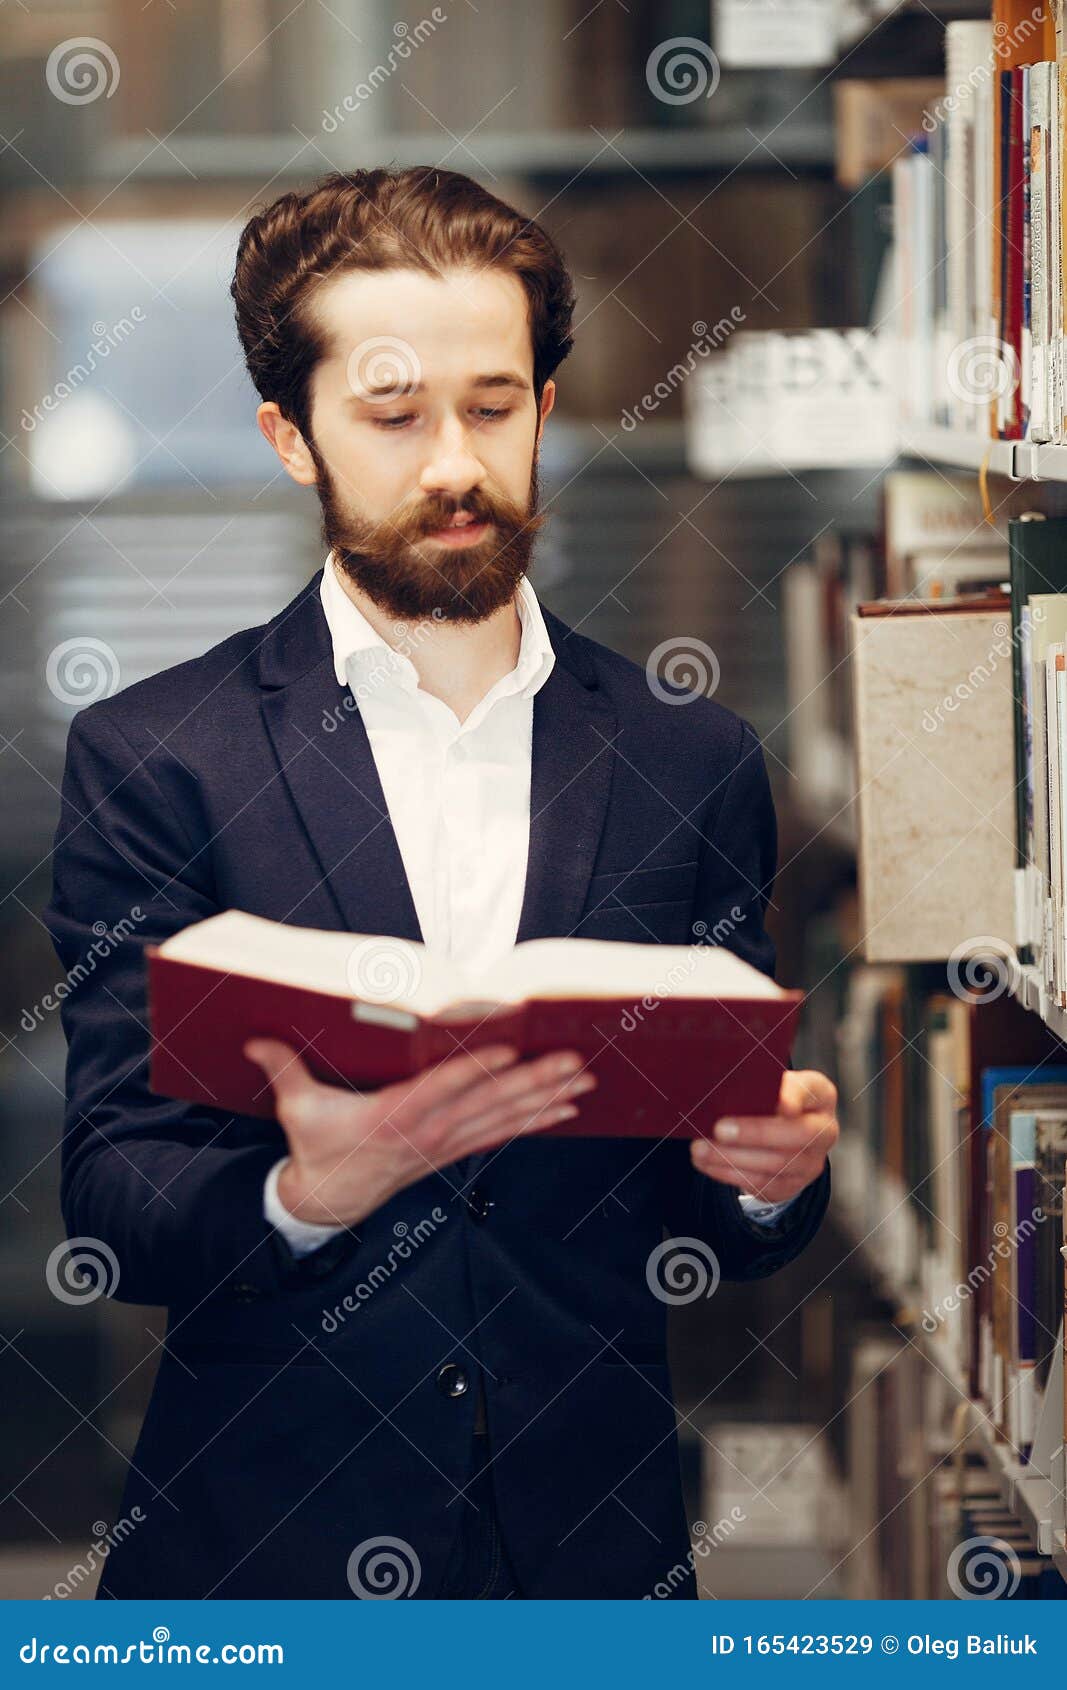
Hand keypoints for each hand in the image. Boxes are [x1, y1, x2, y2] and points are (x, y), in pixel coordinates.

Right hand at [243, 1039, 597, 1229]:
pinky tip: (566, 1109)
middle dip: (536, 1082)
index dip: (476, 1070)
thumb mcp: (296, 1109)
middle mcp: (429, 1132)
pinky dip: (536, 1121)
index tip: (510, 1050)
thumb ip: (283, 1068)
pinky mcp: (454, 1151)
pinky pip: (502, 1134)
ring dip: (547, 1098)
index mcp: (393, 1117)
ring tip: (584, 1080)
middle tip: (576, 1062)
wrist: (328, 1201)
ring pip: (504, 1118)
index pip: (442, 1088)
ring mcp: (446, 1145)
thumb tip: (255, 1038)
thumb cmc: (317, 1148)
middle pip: (490, 1103)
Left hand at [690, 1068, 837, 1203]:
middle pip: (798, 1135)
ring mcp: (811, 1163)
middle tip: (719, 1128)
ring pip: (775, 1165)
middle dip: (756, 1133)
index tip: (778, 1100)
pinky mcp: (791, 1186)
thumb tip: (724, 1084)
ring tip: (699, 1148)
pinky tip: (706, 1163)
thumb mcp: (769, 1083)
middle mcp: (825, 1131)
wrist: (780, 1134)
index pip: (811, 1092)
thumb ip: (757, 1082)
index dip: (794, 1096)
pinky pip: (761, 1185)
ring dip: (732, 1158)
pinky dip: (729, 1173)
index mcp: (820, 1095)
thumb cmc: (770, 1099)